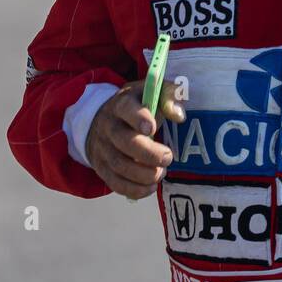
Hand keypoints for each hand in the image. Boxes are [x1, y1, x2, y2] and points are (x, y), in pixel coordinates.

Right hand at [86, 79, 185, 199]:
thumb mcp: (152, 92)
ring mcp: (103, 148)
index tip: (153, 128)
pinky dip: (135, 189)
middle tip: (168, 157)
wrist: (101, 120)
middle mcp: (109, 126)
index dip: (139, 118)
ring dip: (144, 174)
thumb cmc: (137, 106)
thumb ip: (169, 96)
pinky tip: (151, 186)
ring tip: (161, 173)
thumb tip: (179, 115)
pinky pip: (115, 183)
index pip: (127, 109)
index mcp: (122, 104)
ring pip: (119, 165)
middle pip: (124, 141)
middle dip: (148, 153)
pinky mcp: (102, 168)